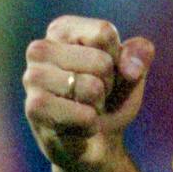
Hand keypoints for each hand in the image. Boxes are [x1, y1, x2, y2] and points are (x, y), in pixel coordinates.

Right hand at [22, 15, 154, 171]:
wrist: (98, 141)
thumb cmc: (112, 98)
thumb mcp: (134, 71)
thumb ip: (139, 55)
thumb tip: (131, 68)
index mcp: (62, 30)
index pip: (104, 32)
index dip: (117, 58)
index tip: (106, 71)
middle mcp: (40, 48)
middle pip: (101, 61)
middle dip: (109, 84)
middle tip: (96, 94)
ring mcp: (32, 78)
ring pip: (91, 87)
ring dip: (99, 104)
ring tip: (86, 107)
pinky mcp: (34, 107)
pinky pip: (82, 114)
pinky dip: (91, 124)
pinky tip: (79, 125)